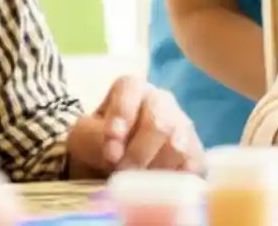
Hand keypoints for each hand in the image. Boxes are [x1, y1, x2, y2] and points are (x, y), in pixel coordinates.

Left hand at [66, 76, 203, 177]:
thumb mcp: (82, 139)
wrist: (108, 169)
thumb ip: (95, 139)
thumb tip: (116, 155)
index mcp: (132, 88)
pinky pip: (192, 167)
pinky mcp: (195, 153)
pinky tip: (157, 188)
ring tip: (137, 184)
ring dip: (154, 170)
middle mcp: (161, 101)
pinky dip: (174, 182)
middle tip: (122, 174)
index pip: (131, 90)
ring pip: (178, 146)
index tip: (110, 151)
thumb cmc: (95, 147)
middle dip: (138, 154)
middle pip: (160, 122)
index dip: (121, 117)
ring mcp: (182, 126)